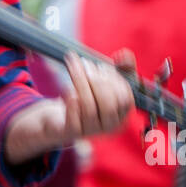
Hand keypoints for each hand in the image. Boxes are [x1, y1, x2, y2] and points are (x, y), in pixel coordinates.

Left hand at [6, 51, 134, 163]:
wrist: (59, 119)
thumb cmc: (88, 96)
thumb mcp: (105, 80)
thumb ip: (121, 67)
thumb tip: (125, 54)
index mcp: (121, 114)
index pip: (125, 98)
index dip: (114, 80)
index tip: (101, 66)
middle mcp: (109, 126)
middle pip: (108, 104)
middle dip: (96, 80)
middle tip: (85, 64)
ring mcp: (91, 131)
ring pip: (89, 108)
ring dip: (81, 82)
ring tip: (73, 66)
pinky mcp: (72, 132)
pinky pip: (74, 119)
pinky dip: (71, 101)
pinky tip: (67, 88)